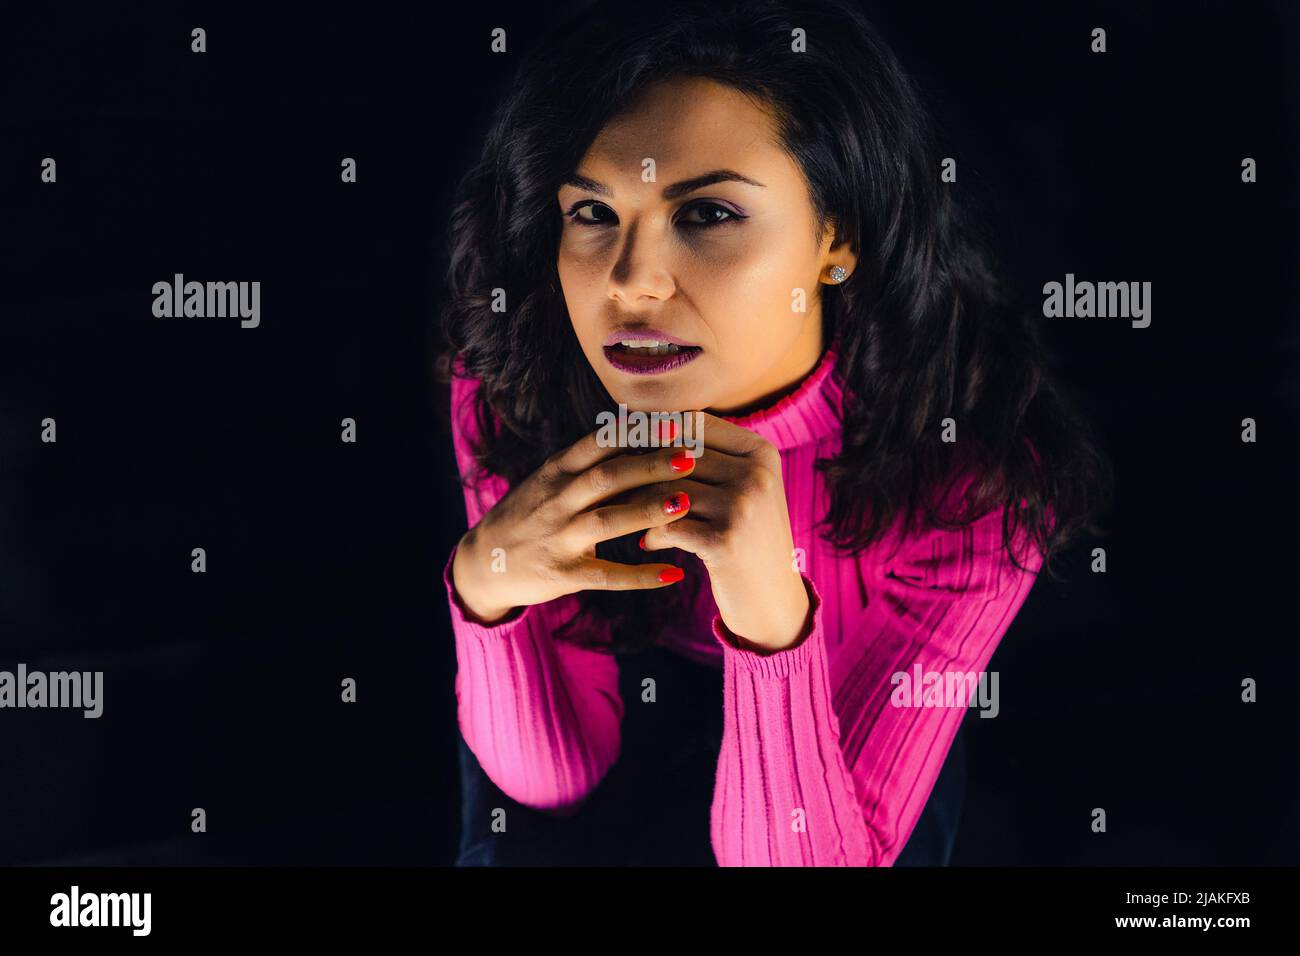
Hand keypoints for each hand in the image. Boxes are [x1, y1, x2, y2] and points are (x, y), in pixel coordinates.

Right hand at [450, 424, 697, 624]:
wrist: (484, 561)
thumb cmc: (530, 514)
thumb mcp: (549, 479)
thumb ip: (587, 462)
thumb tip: (638, 429)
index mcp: (556, 472)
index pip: (598, 443)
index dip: (636, 432)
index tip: (672, 423)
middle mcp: (557, 500)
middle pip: (607, 477)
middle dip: (650, 465)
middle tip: (690, 457)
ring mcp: (559, 538)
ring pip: (607, 521)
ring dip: (647, 511)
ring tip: (685, 503)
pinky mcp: (563, 574)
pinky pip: (606, 575)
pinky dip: (640, 576)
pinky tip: (673, 574)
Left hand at [639, 413, 811, 651]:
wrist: (772, 599)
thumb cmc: (747, 538)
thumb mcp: (743, 489)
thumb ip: (709, 456)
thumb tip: (644, 424)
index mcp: (760, 453)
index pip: (693, 423)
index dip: (653, 428)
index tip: (625, 441)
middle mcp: (755, 474)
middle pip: (674, 456)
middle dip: (640, 472)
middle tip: (616, 487)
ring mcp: (742, 507)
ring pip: (665, 490)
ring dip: (640, 507)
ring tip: (631, 518)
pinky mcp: (725, 541)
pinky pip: (666, 525)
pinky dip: (652, 535)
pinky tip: (648, 543)